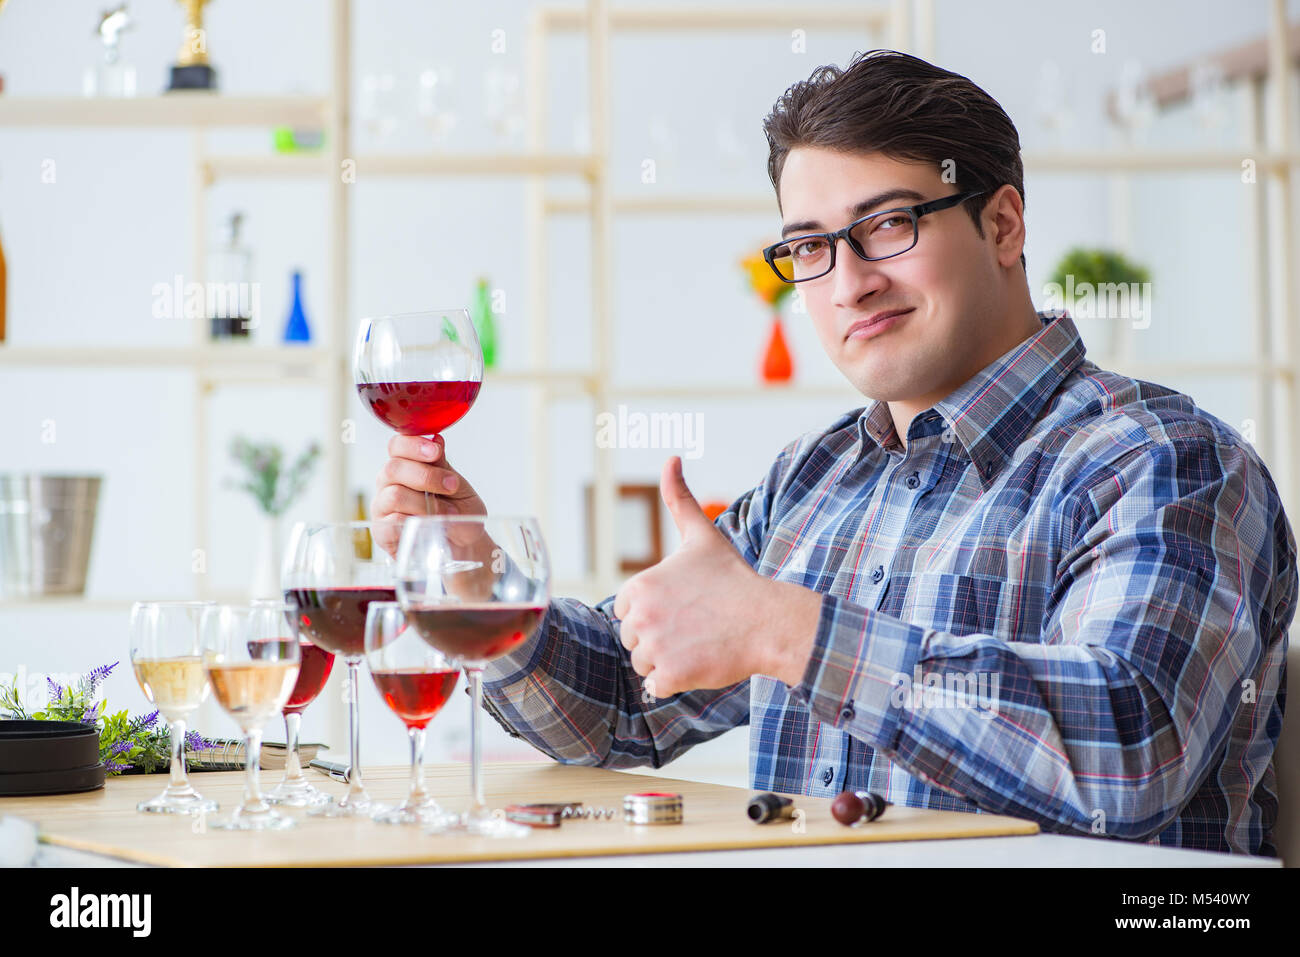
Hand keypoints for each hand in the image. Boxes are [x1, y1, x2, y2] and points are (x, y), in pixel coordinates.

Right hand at [372, 434, 488, 557]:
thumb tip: (436, 439)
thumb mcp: (458, 487)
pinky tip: (431, 525)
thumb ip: (443, 465)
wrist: (463, 544)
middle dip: (426, 476)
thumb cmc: (458, 513)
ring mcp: (383, 507)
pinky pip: (392, 523)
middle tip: (451, 486)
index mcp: (405, 466)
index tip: (435, 451)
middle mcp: (389, 483)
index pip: (397, 445)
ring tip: (448, 512)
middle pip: (393, 468)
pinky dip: (417, 523)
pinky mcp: (382, 532)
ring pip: (395, 495)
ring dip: (426, 503)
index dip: (414, 445)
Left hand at [612, 455, 821, 696]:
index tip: (684, 605)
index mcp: (638, 586)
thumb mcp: (701, 535)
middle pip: (633, 639)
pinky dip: (676, 681)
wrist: (769, 620)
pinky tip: (700, 661)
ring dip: (668, 660)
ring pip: (643, 664)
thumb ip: (678, 498)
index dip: (655, 612)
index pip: (627, 610)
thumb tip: (671, 458)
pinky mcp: (670, 676)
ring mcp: (654, 648)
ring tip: (699, 642)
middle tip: (696, 625)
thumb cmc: (734, 579)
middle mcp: (639, 616)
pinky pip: (656, 687)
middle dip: (660, 638)